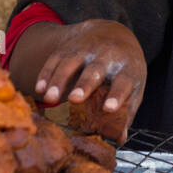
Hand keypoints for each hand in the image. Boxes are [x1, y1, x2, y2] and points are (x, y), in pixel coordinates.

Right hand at [32, 19, 146, 116]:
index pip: (123, 81)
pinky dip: (46, 73)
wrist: (113, 33)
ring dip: (59, 79)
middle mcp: (106, 55)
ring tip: (50, 98)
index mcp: (126, 67)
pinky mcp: (68, 46)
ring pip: (71, 62)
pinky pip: (55, 58)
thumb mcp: (133, 85)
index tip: (109, 108)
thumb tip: (119, 138)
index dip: (117, 94)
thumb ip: (127, 111)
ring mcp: (86, 49)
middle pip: (95, 69)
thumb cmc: (124, 69)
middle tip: (75, 99)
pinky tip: (39, 89)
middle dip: (85, 84)